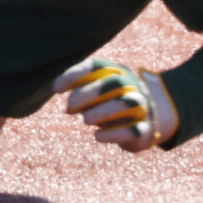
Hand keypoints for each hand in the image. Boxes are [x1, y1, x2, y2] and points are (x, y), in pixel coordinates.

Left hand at [54, 58, 178, 152]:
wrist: (145, 121)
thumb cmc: (110, 102)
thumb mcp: (95, 91)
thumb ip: (77, 87)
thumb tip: (56, 87)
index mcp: (117, 71)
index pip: (96, 66)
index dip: (74, 74)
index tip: (56, 89)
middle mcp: (133, 86)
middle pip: (115, 82)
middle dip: (89, 93)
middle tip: (69, 107)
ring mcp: (143, 107)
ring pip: (128, 104)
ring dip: (102, 112)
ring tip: (85, 120)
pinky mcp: (145, 129)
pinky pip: (134, 130)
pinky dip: (113, 134)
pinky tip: (96, 136)